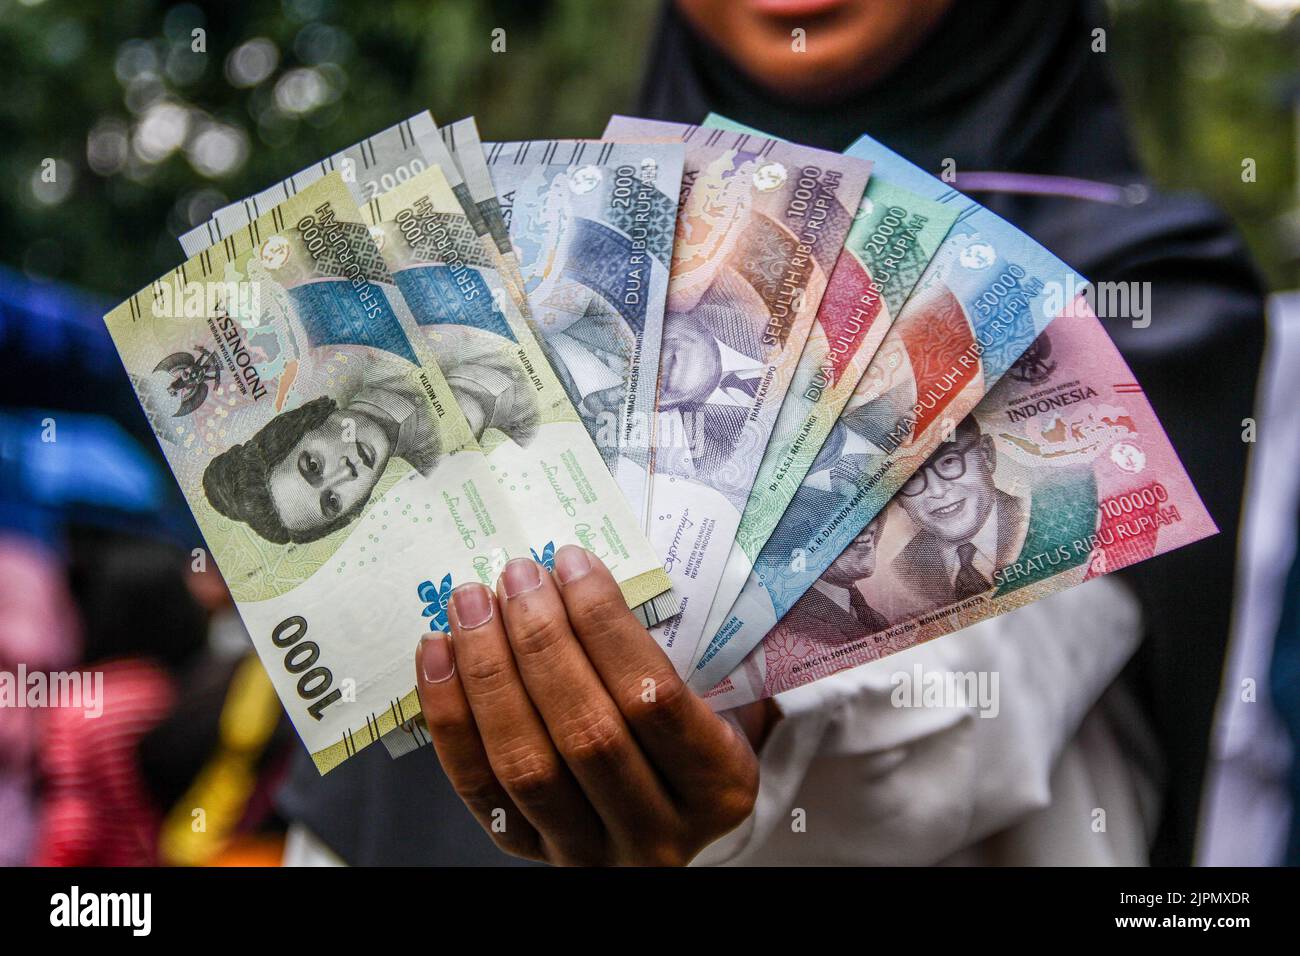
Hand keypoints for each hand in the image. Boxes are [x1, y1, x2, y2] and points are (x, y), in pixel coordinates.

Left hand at [415, 545, 759, 865]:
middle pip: (588, 732)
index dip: (606, 626)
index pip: (654, 698)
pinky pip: (478, 786)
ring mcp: (589, 851)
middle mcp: (658, 833)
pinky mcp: (527, 851)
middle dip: (542, 641)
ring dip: (489, 672)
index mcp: (719, 785)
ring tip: (471, 605)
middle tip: (516, 575)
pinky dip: (451, 715)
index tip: (572, 562)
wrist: (666, 809)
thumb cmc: (686, 732)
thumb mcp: (712, 695)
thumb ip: (663, 651)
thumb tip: (574, 572)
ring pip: (526, 763)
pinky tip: (437, 653)